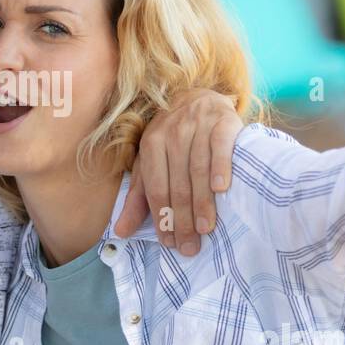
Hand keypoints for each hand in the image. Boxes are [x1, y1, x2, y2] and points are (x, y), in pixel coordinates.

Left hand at [113, 90, 243, 253]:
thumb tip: (121, 232)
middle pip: (177, 183)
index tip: (170, 244)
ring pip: (197, 170)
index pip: (155, 187)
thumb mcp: (152, 163)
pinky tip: (222, 189)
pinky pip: (220, 147)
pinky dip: (221, 168)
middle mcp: (172, 132)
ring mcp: (198, 125)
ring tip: (205, 229)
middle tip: (190, 246)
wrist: (202, 97)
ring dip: (201, 202)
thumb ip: (138, 197)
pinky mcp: (223, 120)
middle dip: (181, 219)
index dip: (161, 217)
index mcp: (151, 143)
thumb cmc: (175, 139)